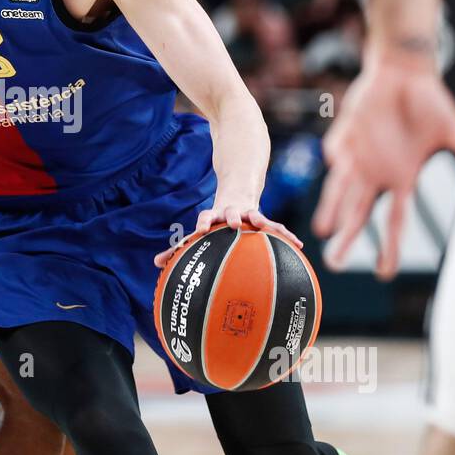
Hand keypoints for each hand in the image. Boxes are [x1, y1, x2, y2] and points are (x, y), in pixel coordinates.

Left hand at [154, 203, 301, 267]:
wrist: (237, 191)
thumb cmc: (215, 219)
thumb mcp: (199, 231)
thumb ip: (179, 248)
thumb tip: (156, 264)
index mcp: (214, 216)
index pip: (206, 217)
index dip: (203, 222)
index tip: (201, 229)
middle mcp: (231, 213)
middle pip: (231, 212)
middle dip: (232, 217)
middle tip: (234, 223)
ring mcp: (248, 213)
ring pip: (256, 216)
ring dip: (260, 221)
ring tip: (266, 227)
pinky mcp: (262, 217)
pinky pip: (275, 227)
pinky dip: (285, 234)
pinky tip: (299, 245)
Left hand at [313, 56, 454, 278]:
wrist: (404, 73)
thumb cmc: (429, 102)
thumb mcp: (452, 127)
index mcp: (402, 178)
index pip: (395, 221)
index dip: (389, 246)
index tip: (384, 272)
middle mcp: (377, 174)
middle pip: (359, 214)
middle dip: (348, 239)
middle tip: (334, 264)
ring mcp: (358, 157)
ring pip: (340, 191)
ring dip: (331, 209)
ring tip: (321, 231)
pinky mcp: (344, 137)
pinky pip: (336, 153)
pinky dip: (335, 160)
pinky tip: (334, 165)